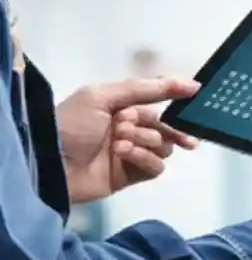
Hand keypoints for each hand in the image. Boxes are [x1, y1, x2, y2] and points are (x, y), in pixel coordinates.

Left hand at [57, 78, 200, 203]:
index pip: (159, 100)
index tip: (195, 96)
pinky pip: (156, 166)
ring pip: (163, 146)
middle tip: (127, 125)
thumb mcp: (102, 96)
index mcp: (121, 106)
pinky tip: (123, 154)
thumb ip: (146, 88)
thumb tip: (192, 84)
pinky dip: (144, 158)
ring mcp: (132, 153)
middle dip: (151, 124)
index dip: (176, 99)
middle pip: (165, 125)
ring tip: (118, 143)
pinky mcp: (131, 175)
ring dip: (143, 140)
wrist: (48, 164)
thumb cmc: (71, 124)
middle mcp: (130, 128)